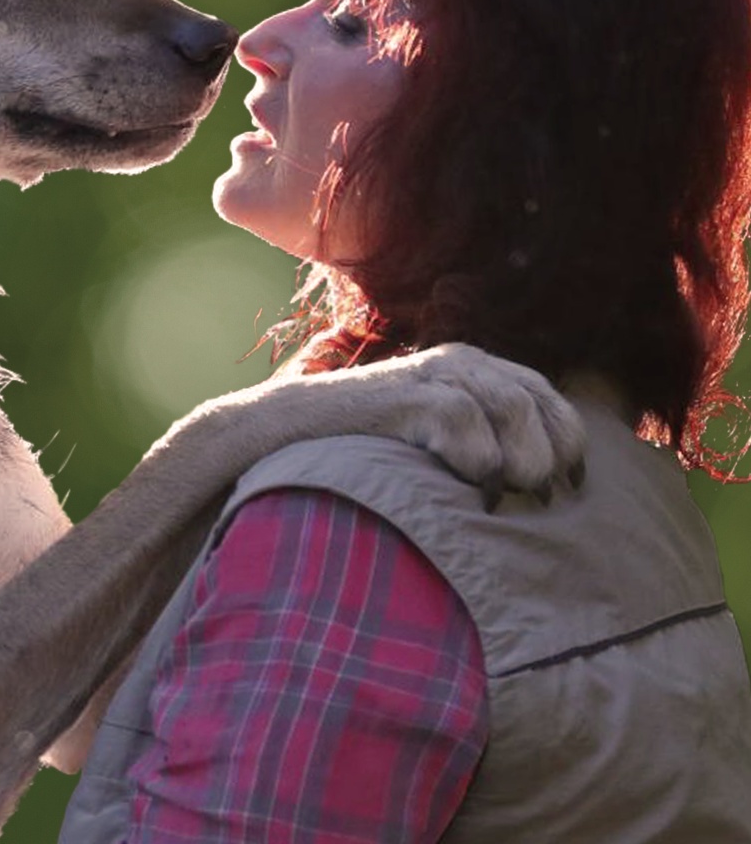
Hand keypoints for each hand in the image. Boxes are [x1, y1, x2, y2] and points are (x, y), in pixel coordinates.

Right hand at [178, 343, 585, 509]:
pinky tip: (460, 482)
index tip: (569, 489)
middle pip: (540, 403)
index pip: (551, 398)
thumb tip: (539, 487)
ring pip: (512, 408)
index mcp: (476, 369)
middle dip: (546, 456)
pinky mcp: (404, 392)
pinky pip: (462, 419)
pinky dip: (473, 459)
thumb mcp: (432, 442)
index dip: (571, 443)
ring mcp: (430, 373)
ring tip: (495, 493)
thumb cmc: (363, 450)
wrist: (286, 435)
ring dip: (517, 461)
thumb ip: (480, 444)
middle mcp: (461, 362)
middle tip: (528, 497)